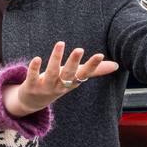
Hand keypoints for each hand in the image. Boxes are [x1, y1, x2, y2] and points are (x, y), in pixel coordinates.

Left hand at [3, 42, 119, 116]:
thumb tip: (116, 65)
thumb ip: (93, 71)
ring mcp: (45, 87)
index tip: (100, 55)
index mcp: (71, 82)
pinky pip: (32, 77)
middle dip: (74, 63)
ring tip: (60, 43)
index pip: (83, 74)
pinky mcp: (31, 86)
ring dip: (55, 59)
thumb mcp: (75, 78)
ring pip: (51, 73)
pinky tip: (37, 58)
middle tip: (79, 49)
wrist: (33, 103)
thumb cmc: (58, 85)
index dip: (92, 66)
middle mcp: (60, 86)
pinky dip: (34, 69)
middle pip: (68, 74)